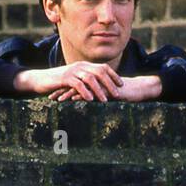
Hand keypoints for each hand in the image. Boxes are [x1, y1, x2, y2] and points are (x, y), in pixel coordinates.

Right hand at [15, 62, 124, 100]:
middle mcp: (80, 66)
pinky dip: (85, 92)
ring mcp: (72, 71)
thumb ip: (85, 82)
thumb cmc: (58, 83)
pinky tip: (90, 100)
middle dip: (110, 83)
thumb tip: (97, 89)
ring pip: (90, 79)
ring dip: (99, 90)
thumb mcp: (74, 81)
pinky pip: (77, 84)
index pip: (103, 68)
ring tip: (106, 100)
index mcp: (84, 65)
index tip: (122, 84)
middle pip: (100, 72)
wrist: (40, 79)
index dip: (113, 75)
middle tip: (118, 94)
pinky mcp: (64, 78)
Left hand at [48, 74, 162, 102]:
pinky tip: (70, 100)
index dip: (63, 90)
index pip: (74, 84)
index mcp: (92, 81)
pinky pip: (90, 92)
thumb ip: (97, 97)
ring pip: (79, 88)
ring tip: (56, 100)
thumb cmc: (122, 95)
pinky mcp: (102, 88)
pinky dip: (79, 96)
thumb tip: (87, 104)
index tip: (53, 95)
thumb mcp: (106, 96)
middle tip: (49, 97)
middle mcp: (93, 80)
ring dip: (66, 94)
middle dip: (60, 91)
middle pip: (73, 85)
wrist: (136, 90)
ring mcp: (98, 84)